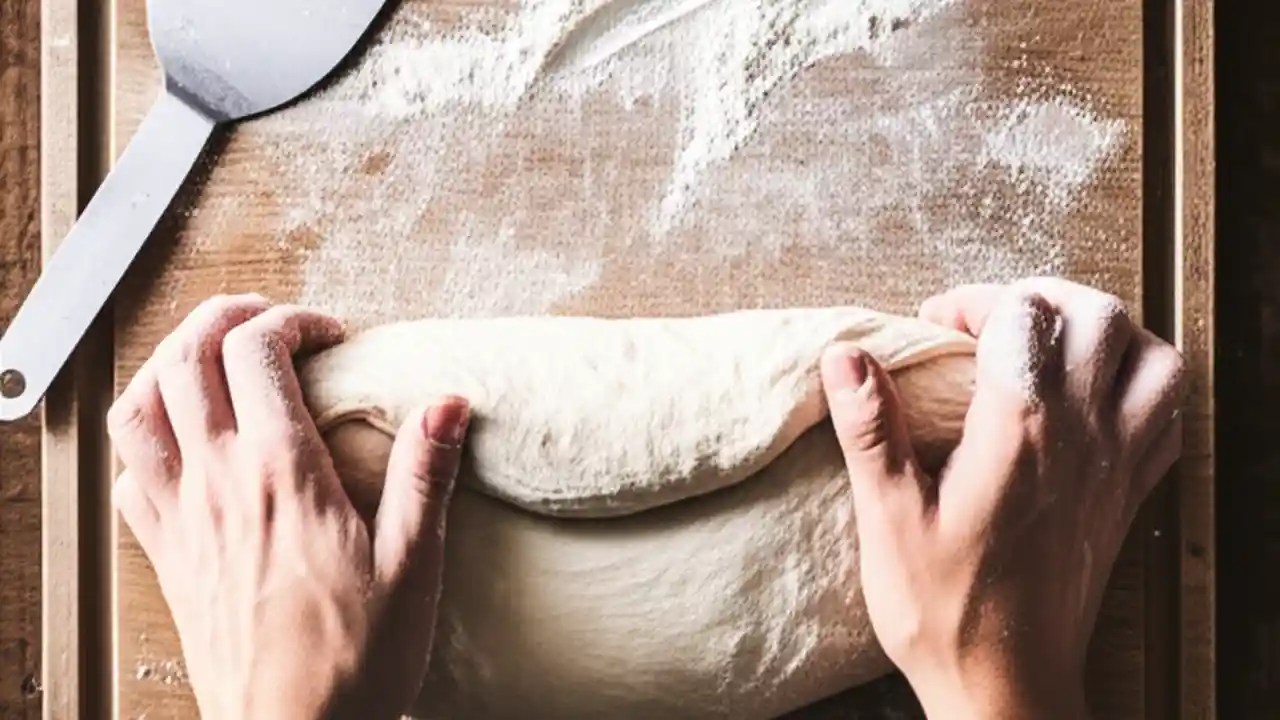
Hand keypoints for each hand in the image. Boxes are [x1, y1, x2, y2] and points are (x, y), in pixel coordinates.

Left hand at [107, 295, 470, 719]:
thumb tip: (448, 404)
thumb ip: (424, 474)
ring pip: (141, 406)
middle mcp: (219, 483)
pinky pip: (130, 471)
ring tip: (213, 356)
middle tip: (267, 320)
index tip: (330, 335)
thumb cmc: (355, 659)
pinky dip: (147, 433)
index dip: (293, 320)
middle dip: (224, 316)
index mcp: (283, 475)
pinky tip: (183, 440)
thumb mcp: (412, 563)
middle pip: (187, 357)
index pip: (257, 352)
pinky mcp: (167, 553)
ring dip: (170, 362)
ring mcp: (182, 517)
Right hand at [821, 279, 1184, 718]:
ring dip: (1104, 332)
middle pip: (1096, 316)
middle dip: (1038, 297)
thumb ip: (872, 429)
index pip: (1020, 316)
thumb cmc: (944, 612)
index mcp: (1018, 432)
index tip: (933, 330)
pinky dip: (1140, 383)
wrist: (1007, 688)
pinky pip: (1166, 414)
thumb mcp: (888, 519)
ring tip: (1049, 346)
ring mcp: (1116, 465)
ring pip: (1150, 356)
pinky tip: (1092, 398)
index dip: (972, 303)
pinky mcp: (1128, 496)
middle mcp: (1082, 437)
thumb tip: (847, 355)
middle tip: (989, 322)